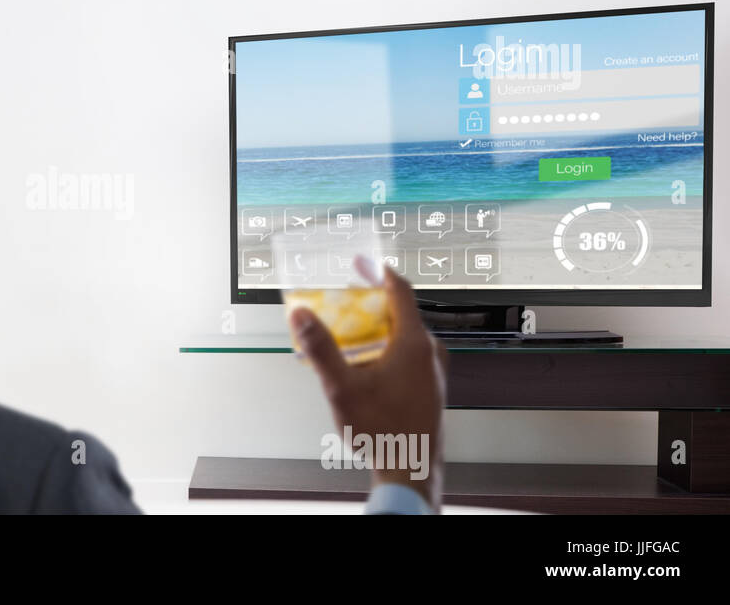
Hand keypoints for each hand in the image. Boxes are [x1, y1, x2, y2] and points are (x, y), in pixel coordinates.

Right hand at [288, 260, 447, 510]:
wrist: (411, 471)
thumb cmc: (382, 430)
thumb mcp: (342, 387)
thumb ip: (320, 348)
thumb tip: (300, 314)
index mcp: (414, 343)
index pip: (399, 290)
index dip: (377, 271)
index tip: (359, 261)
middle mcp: (429, 352)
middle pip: (399, 313)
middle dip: (368, 304)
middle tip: (341, 302)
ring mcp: (432, 371)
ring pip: (403, 336)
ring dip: (374, 330)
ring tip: (345, 337)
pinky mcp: (428, 387)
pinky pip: (406, 355)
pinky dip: (383, 349)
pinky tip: (361, 367)